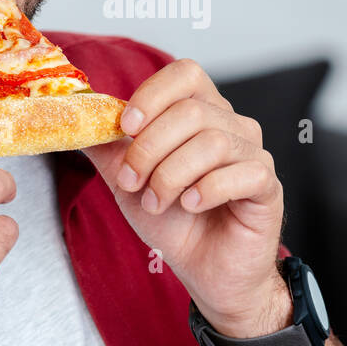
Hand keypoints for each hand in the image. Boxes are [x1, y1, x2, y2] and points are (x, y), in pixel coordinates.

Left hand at [82, 58, 289, 337]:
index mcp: (202, 112)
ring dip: (171, 176)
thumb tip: (78, 119)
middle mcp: (232, 125)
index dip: (153, 95)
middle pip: (192, 110)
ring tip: (157, 202)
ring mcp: (253, 153)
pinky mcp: (267, 185)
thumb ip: (107, 148)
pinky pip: (241, 173)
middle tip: (132, 182)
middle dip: (149, 149)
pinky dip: (206, 190)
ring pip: (212, 142)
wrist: (204, 271)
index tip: (124, 127)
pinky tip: (191, 206)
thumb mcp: (128, 181)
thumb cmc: (175, 223)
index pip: (186, 74)